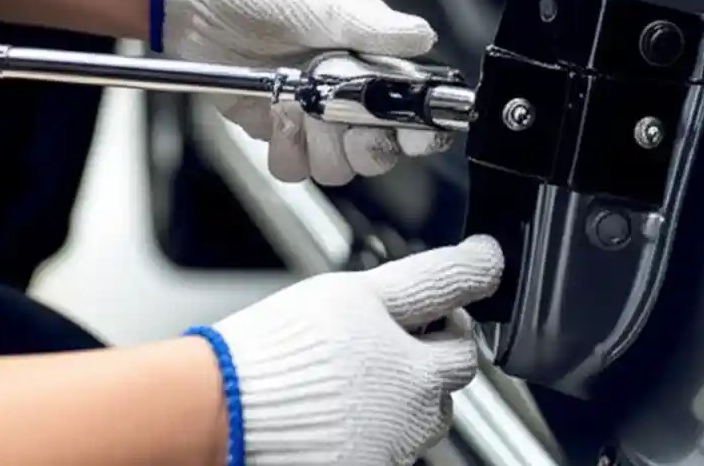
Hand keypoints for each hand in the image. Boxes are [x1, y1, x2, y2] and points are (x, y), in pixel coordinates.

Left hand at [163, 0, 452, 184]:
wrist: (197, 2)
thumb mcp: (324, 2)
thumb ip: (375, 29)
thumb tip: (423, 38)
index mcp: (374, 60)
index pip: (415, 107)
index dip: (420, 128)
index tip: (411, 133)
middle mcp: (352, 95)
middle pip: (382, 151)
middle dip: (364, 143)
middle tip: (341, 117)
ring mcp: (315, 118)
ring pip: (339, 167)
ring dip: (319, 145)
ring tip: (295, 106)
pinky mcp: (279, 132)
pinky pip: (296, 168)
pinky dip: (286, 149)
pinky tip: (272, 113)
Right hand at [205, 235, 502, 465]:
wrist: (218, 415)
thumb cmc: (269, 355)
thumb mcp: (344, 296)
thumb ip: (411, 284)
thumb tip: (469, 266)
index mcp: (407, 348)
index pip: (460, 291)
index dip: (475, 269)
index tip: (485, 259)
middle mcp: (412, 401)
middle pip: (459, 362)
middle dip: (440, 341)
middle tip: (410, 328)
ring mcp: (397, 442)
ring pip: (433, 411)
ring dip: (416, 391)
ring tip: (365, 376)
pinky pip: (400, 443)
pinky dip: (385, 424)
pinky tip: (348, 408)